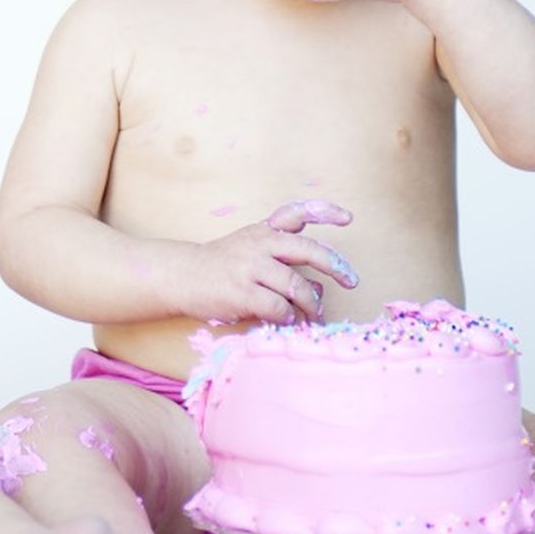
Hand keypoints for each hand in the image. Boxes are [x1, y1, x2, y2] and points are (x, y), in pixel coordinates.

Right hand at [173, 199, 359, 325]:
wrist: (183, 277)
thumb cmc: (222, 267)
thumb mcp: (250, 248)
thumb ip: (283, 260)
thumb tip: (319, 288)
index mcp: (263, 231)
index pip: (297, 213)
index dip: (325, 213)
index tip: (347, 218)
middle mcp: (259, 244)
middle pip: (308, 250)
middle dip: (335, 266)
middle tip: (351, 281)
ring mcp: (251, 268)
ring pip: (297, 286)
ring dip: (311, 304)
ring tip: (312, 315)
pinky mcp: (242, 293)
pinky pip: (279, 308)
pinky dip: (288, 317)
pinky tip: (285, 320)